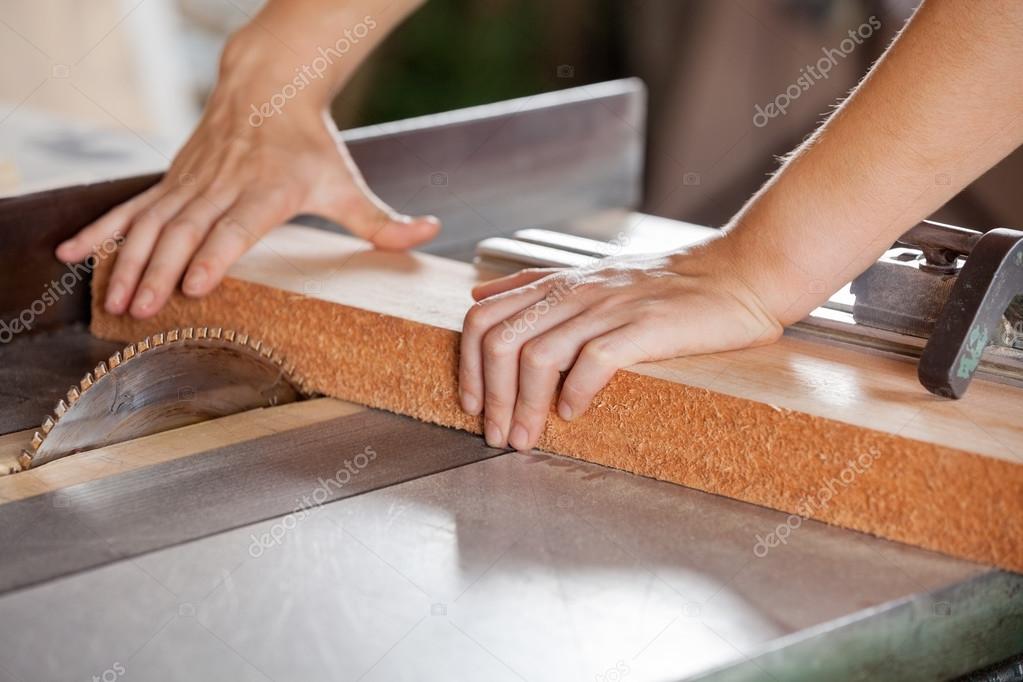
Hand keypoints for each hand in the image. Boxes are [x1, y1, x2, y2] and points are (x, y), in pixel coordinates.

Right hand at [56, 44, 438, 318]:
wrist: (267, 86)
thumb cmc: (310, 144)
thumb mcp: (346, 181)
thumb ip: (382, 219)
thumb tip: (430, 231)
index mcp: (268, 190)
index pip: (238, 226)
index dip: (217, 254)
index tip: (198, 284)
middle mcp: (224, 186)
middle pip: (187, 230)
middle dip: (164, 270)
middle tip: (146, 308)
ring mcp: (192, 183)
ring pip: (153, 223)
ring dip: (129, 261)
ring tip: (113, 298)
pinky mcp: (172, 180)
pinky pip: (130, 207)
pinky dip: (101, 230)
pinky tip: (72, 252)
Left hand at [458, 240, 783, 450]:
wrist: (742, 273)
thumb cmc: (670, 284)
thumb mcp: (592, 274)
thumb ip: (534, 284)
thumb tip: (477, 294)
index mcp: (559, 284)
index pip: (483, 317)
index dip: (467, 365)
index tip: (473, 406)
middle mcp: (576, 292)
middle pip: (501, 340)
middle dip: (491, 396)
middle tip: (497, 435)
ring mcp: (609, 307)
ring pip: (539, 356)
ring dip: (526, 406)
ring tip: (528, 437)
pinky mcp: (646, 326)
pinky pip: (594, 361)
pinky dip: (576, 392)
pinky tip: (574, 413)